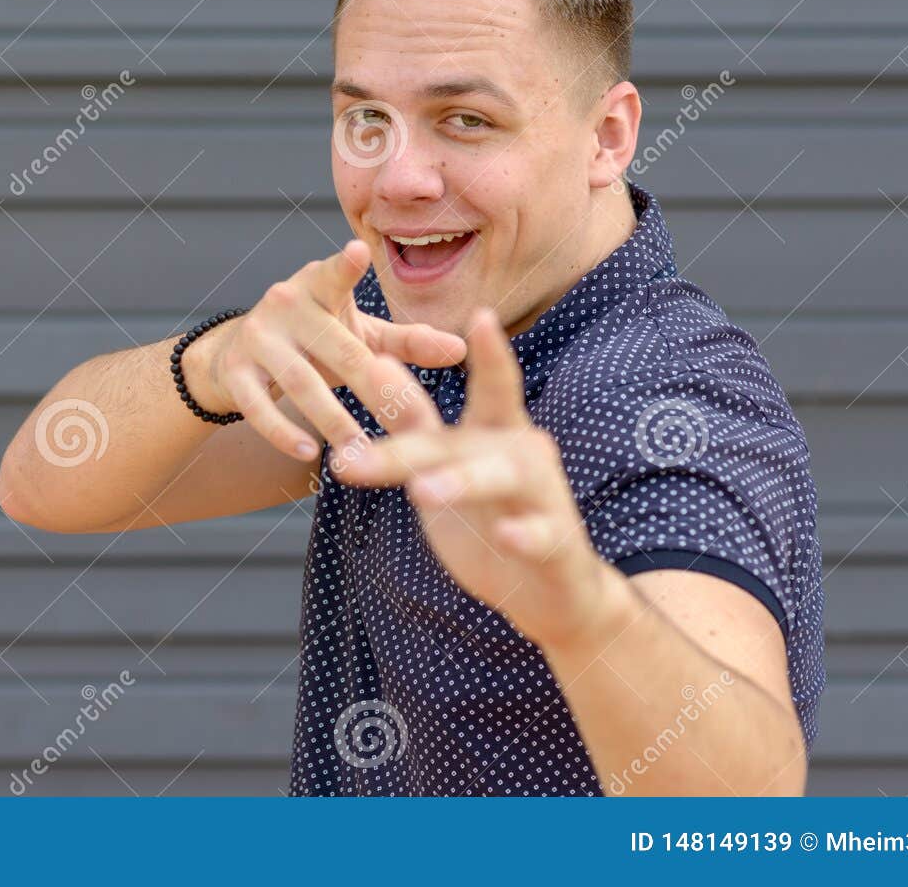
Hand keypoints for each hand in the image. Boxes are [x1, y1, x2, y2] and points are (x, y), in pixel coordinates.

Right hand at [185, 240, 467, 460]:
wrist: (232, 355)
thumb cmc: (312, 340)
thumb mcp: (357, 333)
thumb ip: (406, 342)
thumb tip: (462, 349)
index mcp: (319, 287)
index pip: (335, 275)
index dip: (345, 266)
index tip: (358, 251)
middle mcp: (285, 304)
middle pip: (338, 349)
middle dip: (375, 388)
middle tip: (409, 423)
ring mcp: (257, 338)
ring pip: (301, 382)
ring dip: (334, 419)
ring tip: (363, 452)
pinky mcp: (235, 373)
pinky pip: (259, 407)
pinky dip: (283, 431)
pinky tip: (309, 452)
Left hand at [336, 307, 623, 651]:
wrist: (548, 592)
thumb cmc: (492, 517)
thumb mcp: (444, 465)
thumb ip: (414, 420)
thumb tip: (379, 362)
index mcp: (498, 433)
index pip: (492, 387)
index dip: (490, 353)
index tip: (483, 314)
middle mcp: (524, 455)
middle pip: (464, 443)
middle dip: (410, 451)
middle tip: (352, 461)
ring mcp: (545, 498)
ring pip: (505, 479)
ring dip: (464, 482)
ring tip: (423, 491)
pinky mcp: (555, 544)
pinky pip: (539, 537)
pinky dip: (524, 535)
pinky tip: (507, 537)